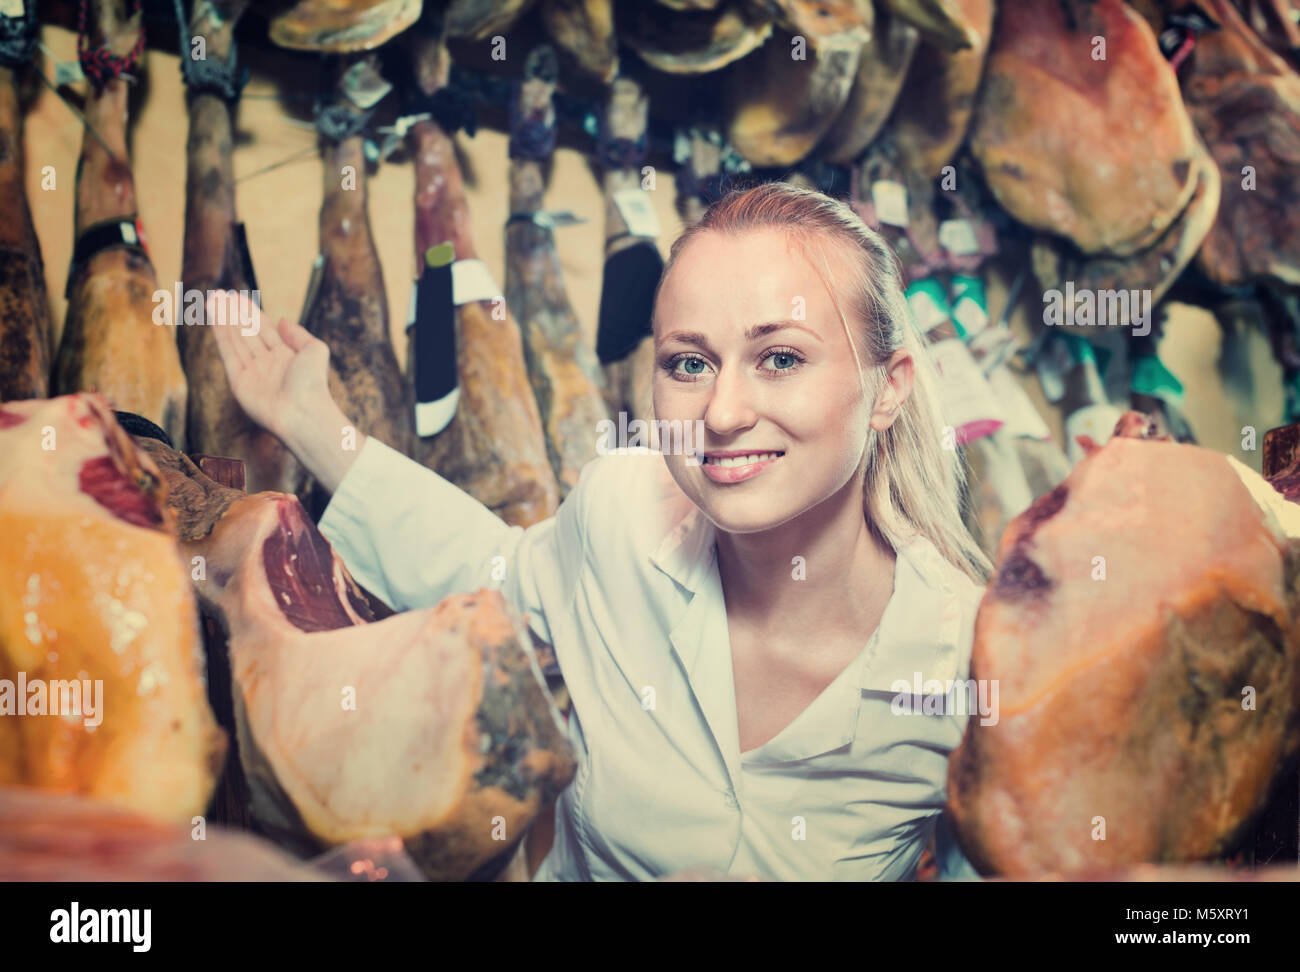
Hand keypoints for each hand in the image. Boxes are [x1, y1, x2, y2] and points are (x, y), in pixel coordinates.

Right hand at [208, 291, 330, 446]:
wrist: (303, 412)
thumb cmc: (312, 383)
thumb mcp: (314, 350)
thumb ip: (298, 334)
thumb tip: (282, 320)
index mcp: (286, 357)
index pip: (264, 329)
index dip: (251, 313)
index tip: (238, 297)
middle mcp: (267, 364)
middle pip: (247, 333)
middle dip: (234, 314)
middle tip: (221, 295)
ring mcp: (253, 373)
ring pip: (236, 341)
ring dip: (224, 321)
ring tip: (214, 301)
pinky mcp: (239, 383)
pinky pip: (228, 355)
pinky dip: (221, 336)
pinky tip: (216, 319)